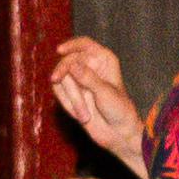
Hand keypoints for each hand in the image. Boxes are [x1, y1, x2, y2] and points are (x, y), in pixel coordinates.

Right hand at [49, 35, 144, 169]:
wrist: (118, 134)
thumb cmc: (119, 110)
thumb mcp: (105, 93)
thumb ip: (88, 78)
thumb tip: (71, 65)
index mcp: (104, 60)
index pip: (84, 44)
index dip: (71, 45)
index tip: (60, 51)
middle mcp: (91, 66)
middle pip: (68, 62)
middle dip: (69, 82)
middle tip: (62, 89)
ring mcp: (80, 80)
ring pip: (61, 79)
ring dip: (71, 99)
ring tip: (85, 116)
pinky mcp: (72, 93)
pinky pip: (59, 92)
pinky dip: (67, 104)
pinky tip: (80, 116)